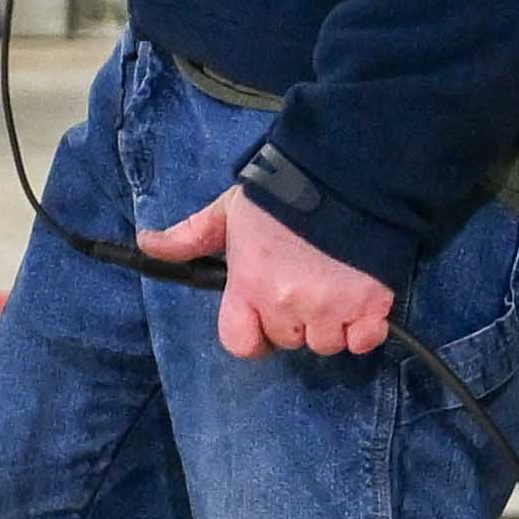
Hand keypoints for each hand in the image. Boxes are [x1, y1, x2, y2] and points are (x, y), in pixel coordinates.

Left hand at [132, 177, 398, 358]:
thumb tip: (146, 243)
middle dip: (295, 321)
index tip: (264, 319)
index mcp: (249, 286)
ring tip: (337, 290)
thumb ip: (190, 234)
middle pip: (289, 341)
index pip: (240, 343)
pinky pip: (365, 340)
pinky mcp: (371, 304)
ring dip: (332, 324)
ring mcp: (331, 308)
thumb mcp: (230, 210)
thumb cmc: (284, 193)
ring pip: (327, 343)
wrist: (348, 176)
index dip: (253, 335)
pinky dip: (366, 330)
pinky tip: (364, 306)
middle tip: (307, 286)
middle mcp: (286, 305)